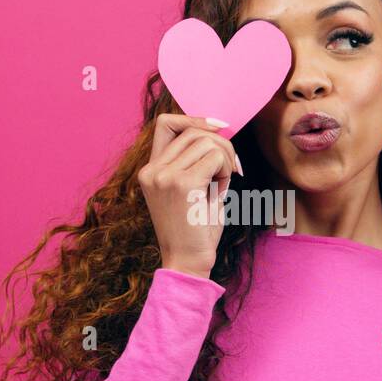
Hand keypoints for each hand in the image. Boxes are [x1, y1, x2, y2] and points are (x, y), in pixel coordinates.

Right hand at [138, 113, 241, 279]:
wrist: (187, 262)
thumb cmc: (194, 230)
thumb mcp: (191, 190)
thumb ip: (196, 162)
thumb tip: (219, 130)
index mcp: (150, 170)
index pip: (166, 124)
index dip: (193, 118)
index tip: (218, 128)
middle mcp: (152, 170)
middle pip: (192, 130)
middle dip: (220, 143)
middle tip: (231, 168)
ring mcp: (164, 176)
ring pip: (206, 141)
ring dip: (224, 158)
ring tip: (223, 183)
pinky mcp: (181, 184)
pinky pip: (214, 157)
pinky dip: (226, 169)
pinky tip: (222, 189)